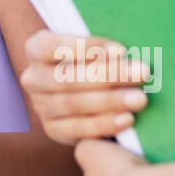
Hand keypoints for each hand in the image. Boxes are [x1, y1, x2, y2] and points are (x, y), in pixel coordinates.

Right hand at [20, 30, 149, 144]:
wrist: (86, 89)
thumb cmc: (94, 58)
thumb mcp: (92, 47)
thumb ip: (102, 48)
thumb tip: (128, 52)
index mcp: (36, 48)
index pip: (55, 46)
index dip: (87, 48)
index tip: (122, 50)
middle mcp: (32, 77)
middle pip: (67, 77)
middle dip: (108, 75)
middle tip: (142, 73)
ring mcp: (40, 105)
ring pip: (73, 104)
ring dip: (110, 101)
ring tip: (140, 99)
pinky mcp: (52, 129)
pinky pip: (77, 129)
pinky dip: (104, 124)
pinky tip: (127, 119)